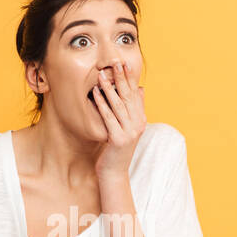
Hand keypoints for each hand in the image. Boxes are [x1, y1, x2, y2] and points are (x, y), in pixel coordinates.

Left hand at [91, 57, 145, 179]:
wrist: (114, 173)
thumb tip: (141, 89)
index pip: (135, 95)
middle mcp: (137, 125)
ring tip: (102, 75)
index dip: (129, 79)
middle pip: (128, 97)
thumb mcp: (128, 127)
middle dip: (121, 79)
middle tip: (115, 63)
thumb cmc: (117, 150)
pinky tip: (95, 94)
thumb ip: (135, 109)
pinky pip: (109, 118)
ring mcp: (129, 132)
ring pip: (118, 106)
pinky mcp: (118, 139)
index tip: (124, 64)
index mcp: (140, 120)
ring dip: (110, 89)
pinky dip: (102, 104)